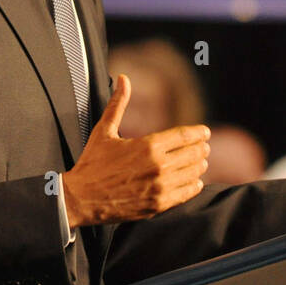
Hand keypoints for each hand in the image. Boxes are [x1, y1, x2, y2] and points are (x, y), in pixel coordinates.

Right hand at [61, 73, 209, 228]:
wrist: (81, 198)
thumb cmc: (92, 165)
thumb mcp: (104, 131)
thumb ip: (118, 104)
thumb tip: (123, 79)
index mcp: (148, 146)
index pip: (185, 136)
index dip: (198, 133)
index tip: (205, 132)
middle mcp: (158, 166)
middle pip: (193, 154)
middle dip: (201, 149)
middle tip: (204, 147)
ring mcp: (160, 187)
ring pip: (193, 174)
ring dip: (199, 166)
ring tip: (201, 163)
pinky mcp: (158, 205)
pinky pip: (186, 194)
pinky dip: (194, 186)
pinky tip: (195, 182)